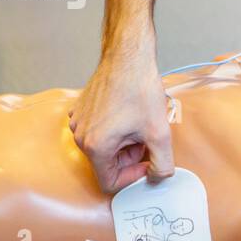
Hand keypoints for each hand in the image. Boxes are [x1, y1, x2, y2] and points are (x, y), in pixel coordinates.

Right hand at [69, 42, 174, 192]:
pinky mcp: (80, 110)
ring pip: (104, 148)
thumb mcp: (159, 134)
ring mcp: (77, 122)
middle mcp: (80, 136)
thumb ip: (162, 164)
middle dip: (130, 157)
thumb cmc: (140, 90)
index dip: (133, 177)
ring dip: (124, 144)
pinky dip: (115, 131)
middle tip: (146, 138)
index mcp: (95, 147)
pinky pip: (98, 132)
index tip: (147, 163)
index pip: (110, 183)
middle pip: (107, 164)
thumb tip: (159, 177)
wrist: (128, 57)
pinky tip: (129, 115)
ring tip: (139, 124)